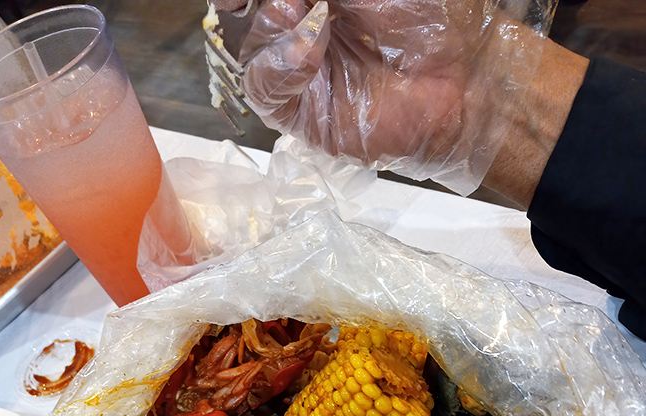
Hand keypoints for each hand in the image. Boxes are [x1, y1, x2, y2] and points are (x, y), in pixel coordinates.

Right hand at [224, 0, 552, 192]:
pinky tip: (309, 51)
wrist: (461, 77)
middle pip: (245, 14)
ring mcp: (296, 72)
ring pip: (249, 47)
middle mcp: (298, 29)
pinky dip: (280, 64)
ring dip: (271, 23)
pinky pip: (264, 87)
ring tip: (306, 11)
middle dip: (253, 1)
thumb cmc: (429, 19)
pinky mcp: (301, 113)